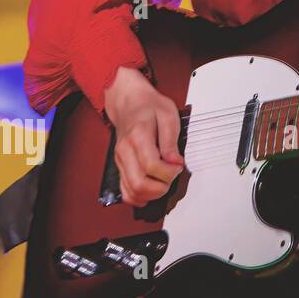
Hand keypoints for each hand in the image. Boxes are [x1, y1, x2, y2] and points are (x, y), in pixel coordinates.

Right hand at [103, 66, 184, 205]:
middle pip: (139, 184)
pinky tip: (152, 191)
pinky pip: (125, 191)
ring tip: (164, 184)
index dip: (169, 172)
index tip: (179, 167)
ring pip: (130, 192)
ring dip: (151, 195)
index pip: (151, 166)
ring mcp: (119, 161)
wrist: (128, 100)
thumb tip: (176, 163)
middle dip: (161, 188)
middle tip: (173, 178)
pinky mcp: (119, 166)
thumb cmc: (149, 106)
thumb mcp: (168, 115)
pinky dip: (139, 197)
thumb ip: (171, 141)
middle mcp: (125, 152)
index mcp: (138, 137)